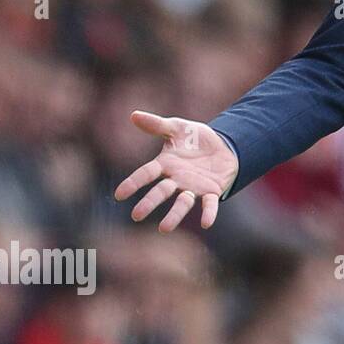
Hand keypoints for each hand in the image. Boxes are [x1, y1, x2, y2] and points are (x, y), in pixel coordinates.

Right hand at [113, 111, 239, 230]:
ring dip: (174, 215)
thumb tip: (133, 115)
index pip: (146, 174)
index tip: (119, 195)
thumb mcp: (178, 127)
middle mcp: (176, 179)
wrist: (224, 146)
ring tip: (164, 229)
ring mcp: (194, 187)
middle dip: (149, 203)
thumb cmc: (196, 139)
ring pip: (182, 203)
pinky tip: (208, 224)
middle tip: (136, 216)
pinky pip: (209, 204)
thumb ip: (157, 125)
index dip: (133, 183)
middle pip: (160, 192)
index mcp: (166, 164)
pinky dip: (208, 213)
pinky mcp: (212, 191)